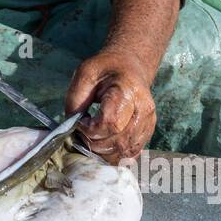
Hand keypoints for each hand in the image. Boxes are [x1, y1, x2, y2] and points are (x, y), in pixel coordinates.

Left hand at [64, 48, 156, 163]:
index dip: (90, 129)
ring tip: (90, 139)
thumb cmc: (107, 68)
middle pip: (119, 141)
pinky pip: (131, 152)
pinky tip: (102, 144)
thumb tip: (72, 126)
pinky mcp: (148, 131)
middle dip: (94, 143)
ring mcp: (149, 122)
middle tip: (82, 133)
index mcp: (128, 91)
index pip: (110, 123)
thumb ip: (75, 99)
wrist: (131, 65)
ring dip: (103, 152)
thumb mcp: (84, 73)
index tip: (80, 122)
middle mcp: (144, 109)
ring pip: (125, 151)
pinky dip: (114, 154)